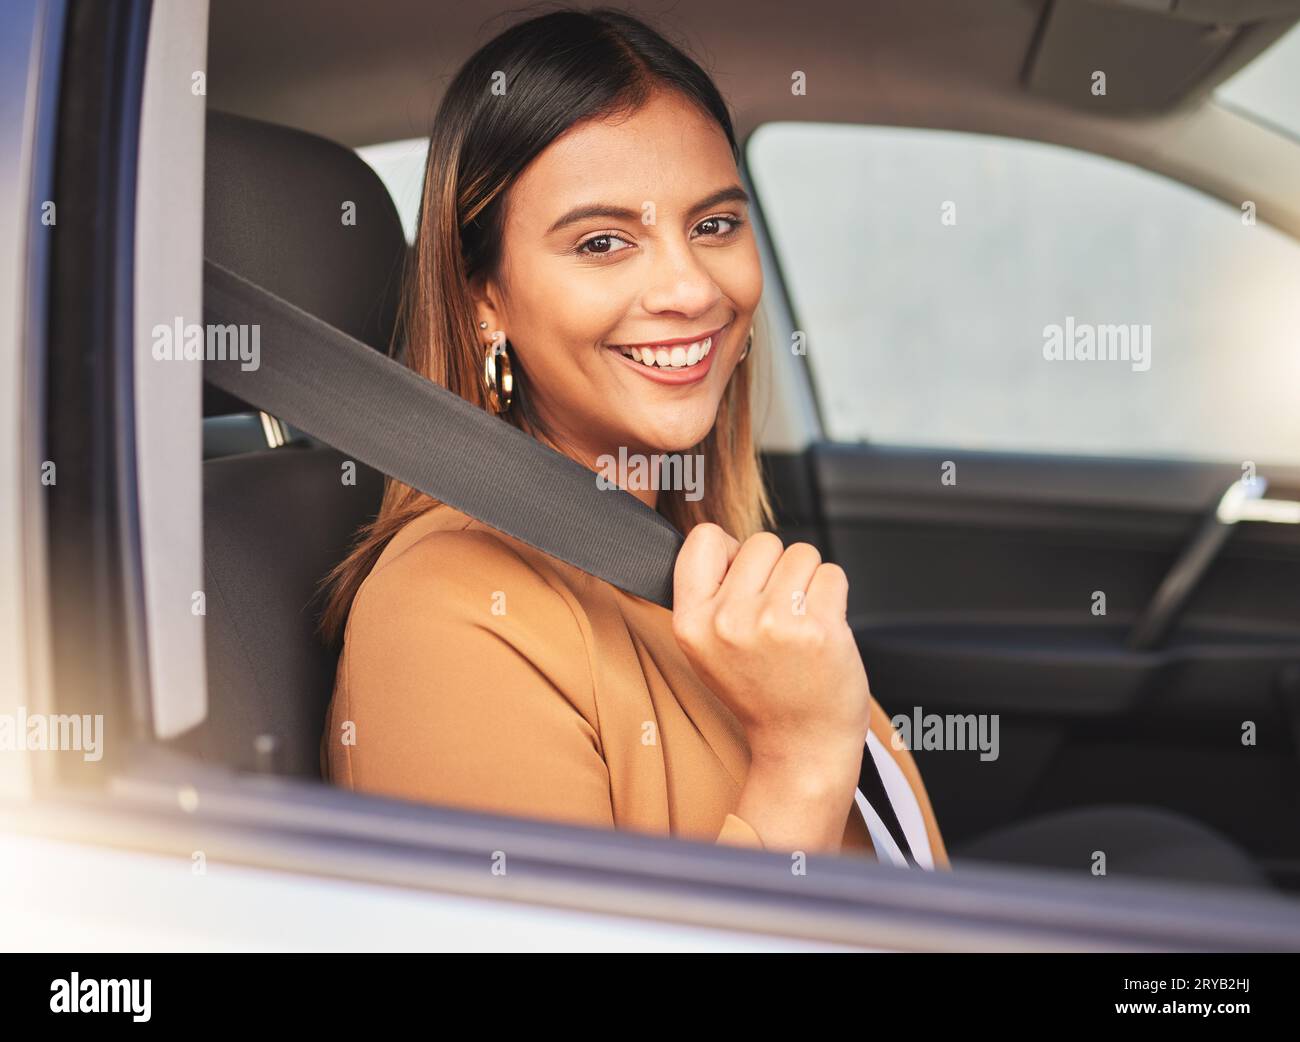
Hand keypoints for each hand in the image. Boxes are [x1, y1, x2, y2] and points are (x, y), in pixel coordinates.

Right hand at [671, 524, 871, 849]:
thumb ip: (709, 595)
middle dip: (777, 569)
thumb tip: (730, 542)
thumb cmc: (760, 690)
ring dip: (808, 581)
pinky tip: (821, 630)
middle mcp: (727, 621)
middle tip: (778, 613)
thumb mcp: (708, 648)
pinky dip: (833, 596)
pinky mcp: (818, 628)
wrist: (802, 743)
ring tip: (800, 623)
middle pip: (762, 542)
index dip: (731, 551)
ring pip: (801, 554)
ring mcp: (773, 623)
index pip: (704, 538)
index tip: (744, 579)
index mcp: (691, 623)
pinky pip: (832, 574)